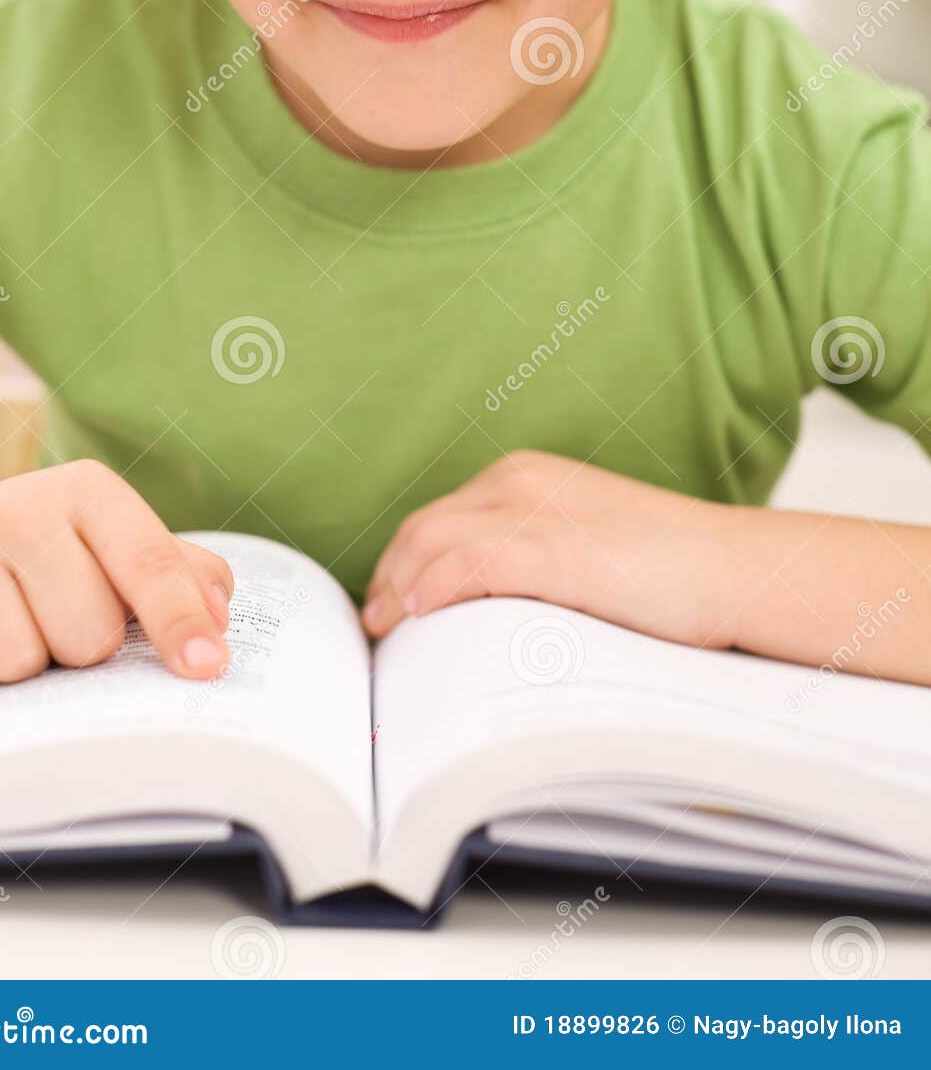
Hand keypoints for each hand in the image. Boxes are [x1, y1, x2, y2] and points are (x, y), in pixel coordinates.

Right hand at [0, 460, 232, 693]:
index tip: (206, 668)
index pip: (149, 565)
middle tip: (48, 619)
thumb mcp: (110, 549)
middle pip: (87, 636)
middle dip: (76, 650)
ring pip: (18, 664)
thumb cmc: (42, 560)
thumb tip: (216, 615)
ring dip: (14, 666)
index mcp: (87, 489)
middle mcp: (18, 502)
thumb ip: (177, 575)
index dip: (180, 622)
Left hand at [361, 450, 740, 649]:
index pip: (437, 519)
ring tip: (390, 636)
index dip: (402, 564)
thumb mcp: (585, 547)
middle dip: (389, 580)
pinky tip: (420, 615)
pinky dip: (432, 588)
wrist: (736, 569)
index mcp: (526, 477)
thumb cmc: (673, 571)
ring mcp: (535, 512)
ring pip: (431, 543)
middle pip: (422, 529)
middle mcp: (521, 482)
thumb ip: (532, 559)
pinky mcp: (553, 549)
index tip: (391, 607)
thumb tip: (478, 607)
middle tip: (378, 631)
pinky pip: (466, 562)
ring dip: (398, 590)